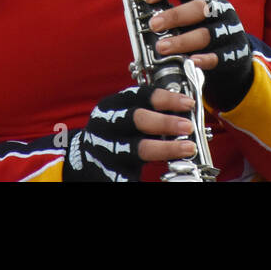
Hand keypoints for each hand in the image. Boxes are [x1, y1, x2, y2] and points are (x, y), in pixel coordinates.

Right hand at [62, 85, 198, 181]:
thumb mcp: (124, 114)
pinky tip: (168, 174)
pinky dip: (146, 174)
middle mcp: (108, 124)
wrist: (82, 158)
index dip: (167, 98)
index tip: (188, 103)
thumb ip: (148, 110)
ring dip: (166, 148)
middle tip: (188, 126)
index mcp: (113, 105)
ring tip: (188, 148)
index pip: (141, 95)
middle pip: (137, 119)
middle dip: (165, 122)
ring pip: (138, 148)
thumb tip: (184, 111)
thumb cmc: (115, 133)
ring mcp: (107, 149)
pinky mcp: (108, 172)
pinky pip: (129, 174)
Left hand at [144, 0, 253, 110]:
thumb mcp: (190, 19)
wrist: (236, 55)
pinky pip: (220, 55)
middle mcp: (219, 9)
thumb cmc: (202, 33)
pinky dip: (205, 59)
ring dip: (182, 41)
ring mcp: (229, 29)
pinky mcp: (236, 50)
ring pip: (206, 33)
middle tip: (153, 25)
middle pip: (199, 7)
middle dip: (174, 16)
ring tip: (162, 48)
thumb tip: (140, 18)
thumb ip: (171, 16)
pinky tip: (192, 62)